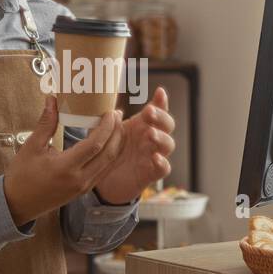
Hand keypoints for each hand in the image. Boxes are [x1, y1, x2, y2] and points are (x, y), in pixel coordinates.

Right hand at [2, 95, 124, 225]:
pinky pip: (104, 170)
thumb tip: (52, 99)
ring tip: (117, 125)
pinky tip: (109, 142)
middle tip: (117, 114)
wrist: (18, 204)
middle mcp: (79, 179)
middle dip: (117, 132)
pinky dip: (110, 155)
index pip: (95, 144)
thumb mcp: (31, 146)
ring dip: (116, 143)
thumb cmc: (22, 176)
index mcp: (66, 168)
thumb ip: (46, 123)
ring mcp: (84, 187)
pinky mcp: (84, 190)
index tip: (110, 111)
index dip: (106, 126)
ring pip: (109, 163)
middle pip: (108, 153)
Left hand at [91, 86, 175, 204]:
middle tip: (148, 112)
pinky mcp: (151, 173)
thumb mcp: (104, 133)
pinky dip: (162, 162)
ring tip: (150, 133)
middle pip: (167, 125)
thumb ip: (106, 121)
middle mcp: (151, 139)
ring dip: (161, 137)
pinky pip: (164, 168)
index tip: (159, 92)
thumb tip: (108, 109)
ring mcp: (153, 155)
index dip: (161, 102)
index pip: (157, 110)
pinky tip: (155, 157)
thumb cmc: (107, 152)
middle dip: (161, 117)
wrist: (103, 182)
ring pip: (168, 144)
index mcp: (141, 125)